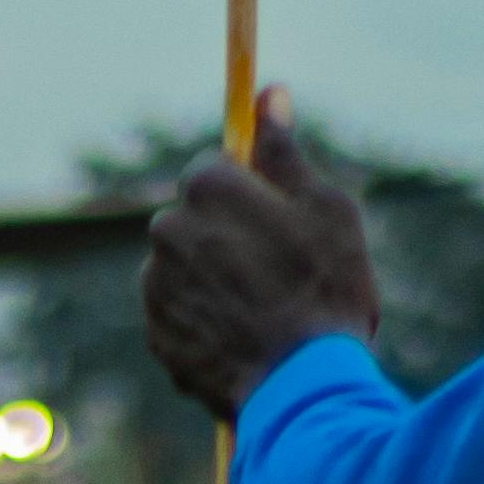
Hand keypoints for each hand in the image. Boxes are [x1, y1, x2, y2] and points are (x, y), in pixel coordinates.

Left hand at [138, 91, 377, 419]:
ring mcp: (157, 285)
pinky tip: (244, 341)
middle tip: (277, 274)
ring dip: (214, 280)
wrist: (304, 391)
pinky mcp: (156, 335)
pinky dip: (205, 323)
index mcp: (207, 186)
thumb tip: (269, 92)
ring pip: (185, 267)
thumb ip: (285, 151)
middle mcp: (168, 229)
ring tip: (264, 314)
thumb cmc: (327, 292)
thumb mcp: (326, 209)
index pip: (215, 168)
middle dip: (226, 236)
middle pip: (194, 217)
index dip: (250, 193)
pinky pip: (179, 315)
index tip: (278, 222)